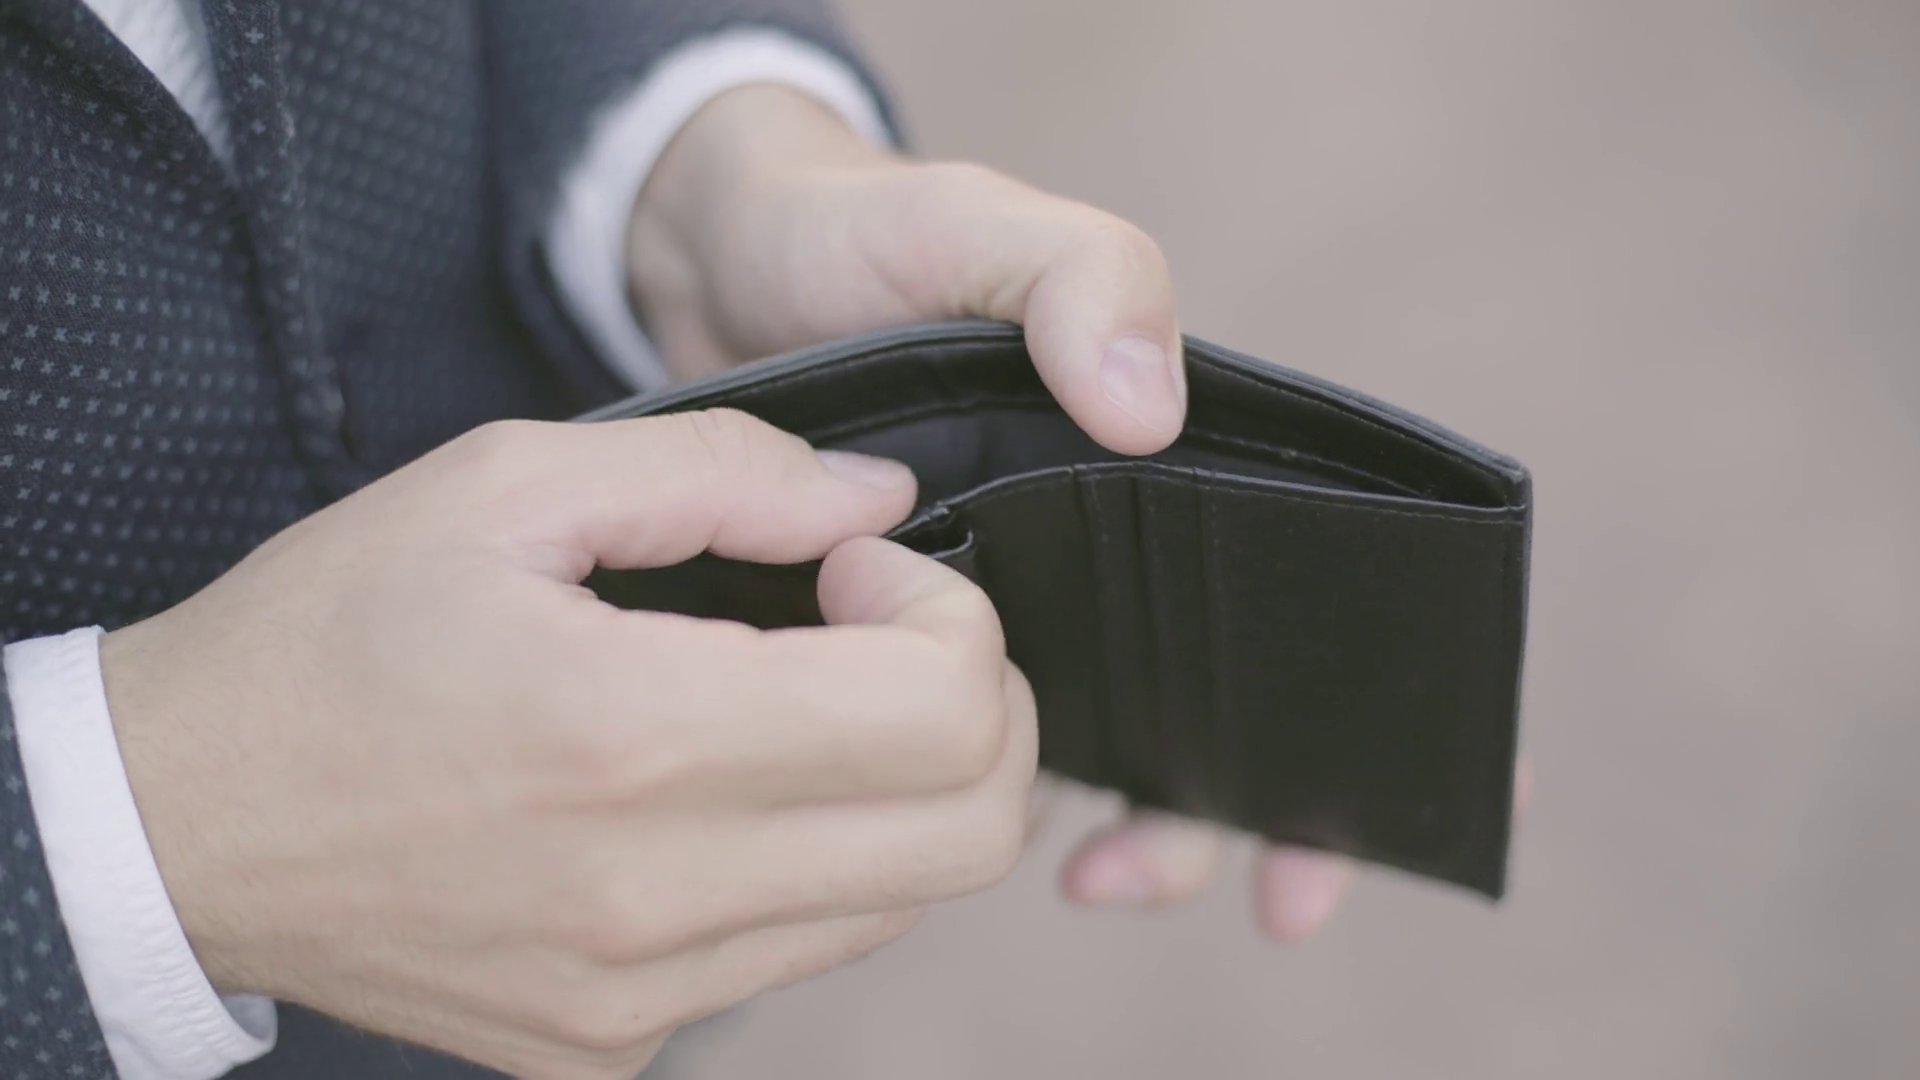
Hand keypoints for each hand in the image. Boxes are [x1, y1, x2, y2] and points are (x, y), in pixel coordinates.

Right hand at [101, 411, 1036, 1078]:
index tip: (863, 568)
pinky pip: (797, 957)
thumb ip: (722, 471)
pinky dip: (812, 868)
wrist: (176, 824)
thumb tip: (877, 503)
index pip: (947, 713)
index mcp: (633, 737)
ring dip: (901, 788)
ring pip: (907, 899)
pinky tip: (720, 799)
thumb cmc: (329, 641)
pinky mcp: (611, 1051)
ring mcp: (639, 998)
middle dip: (980, 706)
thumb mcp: (503, 486)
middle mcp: (654, 897)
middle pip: (975, 829)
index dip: (951, 615)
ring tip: (793, 706)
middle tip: (885, 636)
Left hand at [628, 84, 1530, 938]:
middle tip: (1281, 898)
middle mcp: (1123, 543)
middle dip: (1281, 818)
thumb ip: (1082, 277)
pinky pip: (994, 752)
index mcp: (1175, 454)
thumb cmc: (864, 240)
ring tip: (1099, 873)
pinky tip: (982, 832)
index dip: (1380, 714)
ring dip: (1160, 836)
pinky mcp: (931, 646)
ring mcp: (1032, 606)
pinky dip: (1005, 809)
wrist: (710, 275)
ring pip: (1135, 755)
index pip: (1323, 588)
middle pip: (1249, 706)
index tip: (1384, 816)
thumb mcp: (978, 227)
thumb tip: (1156, 412)